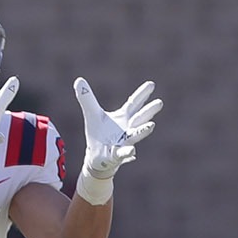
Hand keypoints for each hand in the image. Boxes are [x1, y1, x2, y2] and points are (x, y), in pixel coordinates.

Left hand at [73, 78, 161, 203]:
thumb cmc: (98, 135)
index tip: (151, 84)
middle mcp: (127, 129)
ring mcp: (123, 142)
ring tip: (151, 125)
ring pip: (134, 136)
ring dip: (142, 131)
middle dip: (149, 111)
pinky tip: (132, 150)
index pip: (134, 104)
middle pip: (139, 118)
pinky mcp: (116, 155)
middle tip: (159, 102)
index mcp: (123, 118)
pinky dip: (127, 151)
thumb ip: (87, 98)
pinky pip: (122, 153)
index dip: (142, 94)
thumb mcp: (92, 114)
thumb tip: (78, 80)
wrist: (96, 158)